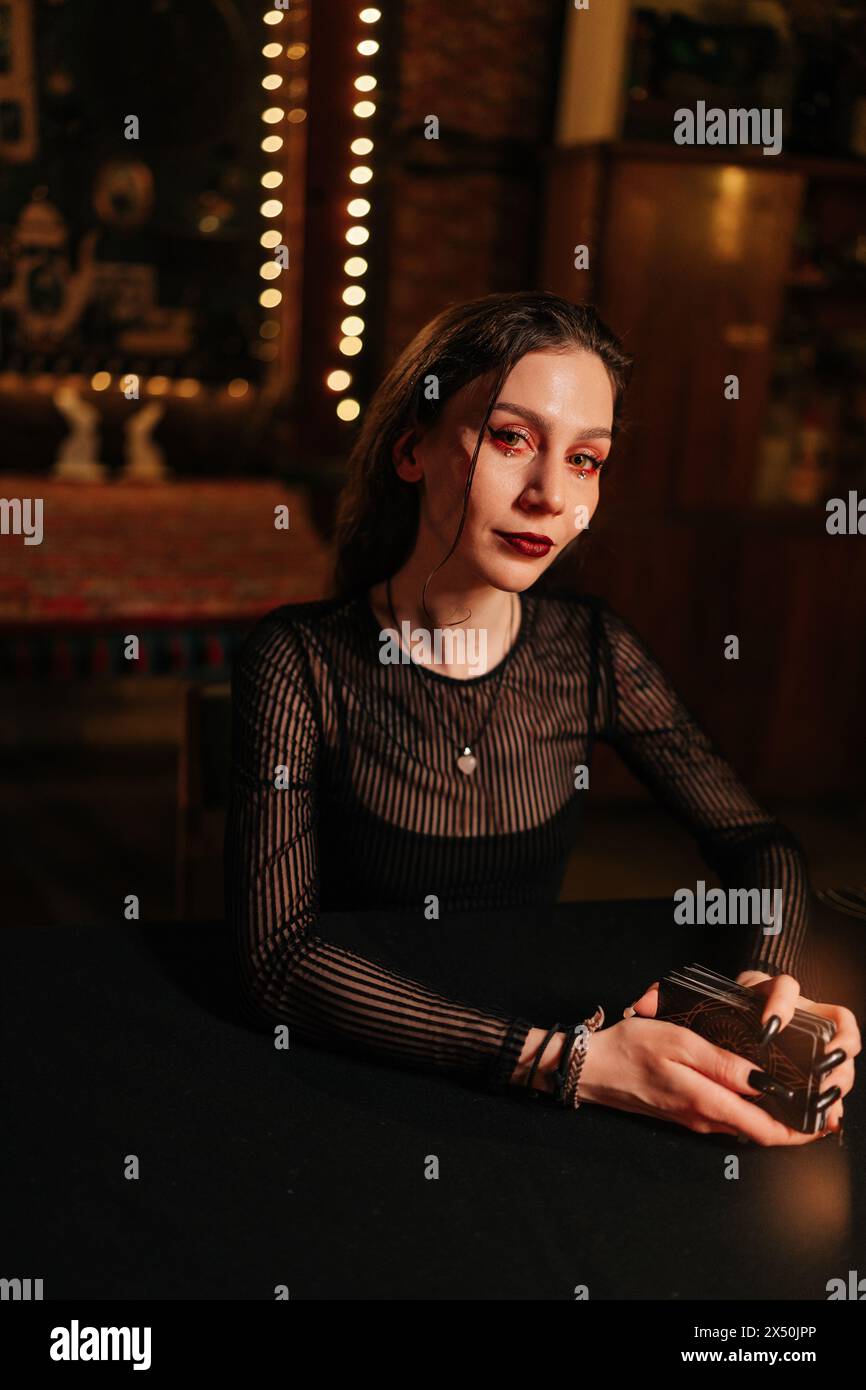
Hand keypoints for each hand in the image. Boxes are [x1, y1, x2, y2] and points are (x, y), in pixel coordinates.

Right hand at [626, 973, 859, 1139]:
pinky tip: (756, 1091)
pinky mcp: (685, 1113)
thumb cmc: (631, 1048)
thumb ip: (722, 1063)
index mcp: (706, 1101)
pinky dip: (749, 1110)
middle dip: (794, 1124)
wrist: (592, 1068)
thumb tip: (763, 1082)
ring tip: (797, 1096)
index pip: (766, 1130)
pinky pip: (726, 1116)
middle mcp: (704, 1118)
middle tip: (821, 1107)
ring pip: (745, 1125)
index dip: (800, 1131)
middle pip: (760, 1132)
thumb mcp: (679, 1042)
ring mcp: (694, 1119)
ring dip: (772, 1116)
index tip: (825, 1120)